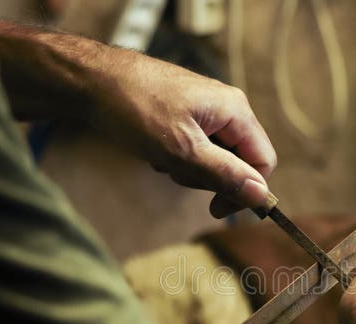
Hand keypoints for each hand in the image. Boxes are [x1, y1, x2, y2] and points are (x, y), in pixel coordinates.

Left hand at [90, 52, 275, 217]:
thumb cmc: (136, 110)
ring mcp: (206, 109)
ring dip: (191, 168)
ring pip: (216, 156)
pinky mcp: (187, 112)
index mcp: (235, 111)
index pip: (263, 162)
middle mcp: (227, 106)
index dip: (246, 190)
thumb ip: (224, 175)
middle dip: (210, 177)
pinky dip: (179, 156)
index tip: (216, 210)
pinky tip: (155, 147)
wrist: (92, 81)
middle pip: (240, 160)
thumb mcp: (183, 152)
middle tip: (177, 171)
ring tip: (162, 157)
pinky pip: (197, 146)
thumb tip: (261, 196)